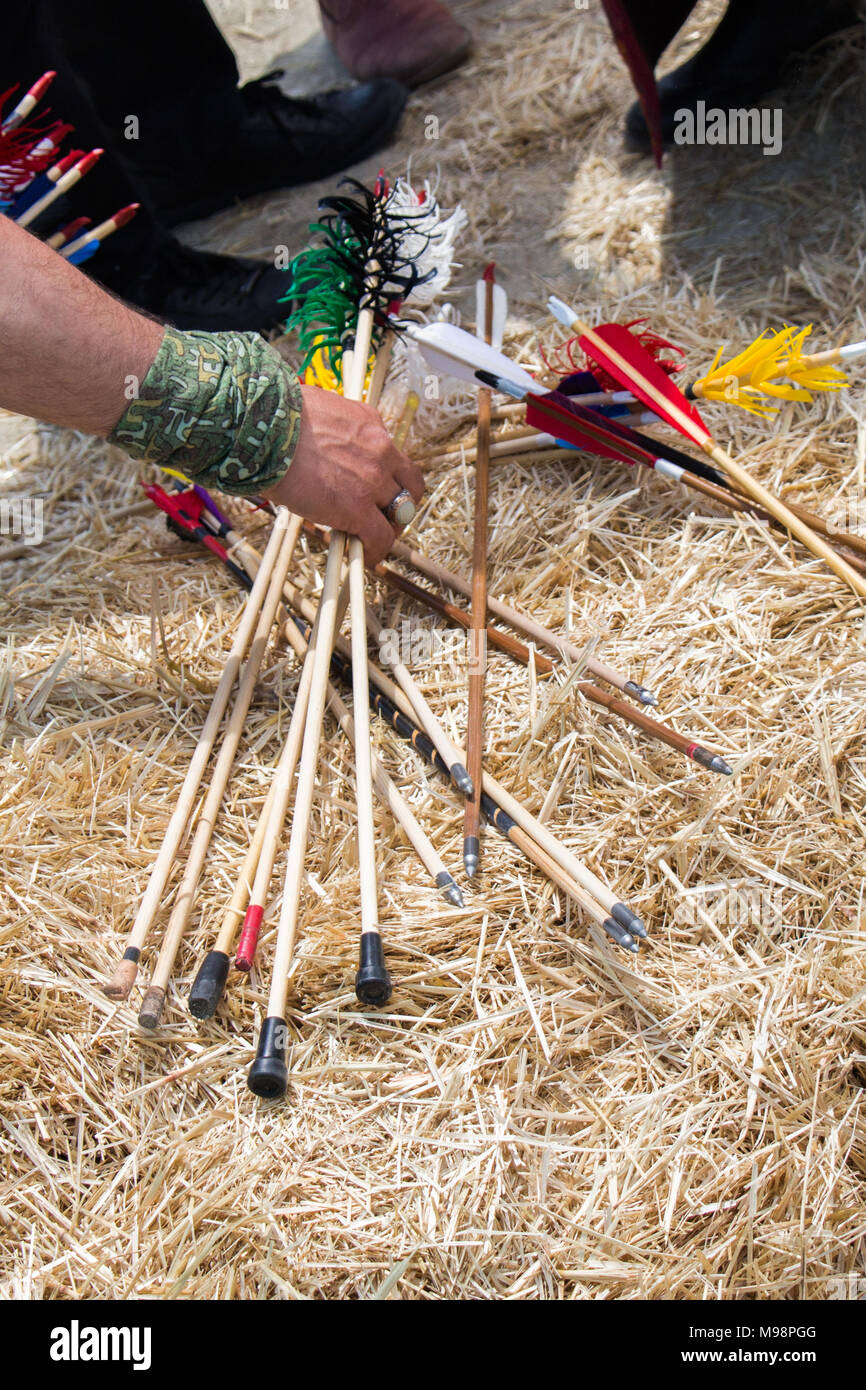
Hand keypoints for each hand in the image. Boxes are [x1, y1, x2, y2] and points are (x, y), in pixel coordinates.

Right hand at [265, 384, 424, 566]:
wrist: (265, 430)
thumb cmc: (276, 419)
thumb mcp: (318, 411)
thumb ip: (333, 430)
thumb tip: (321, 445)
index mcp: (369, 424)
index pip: (392, 454)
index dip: (388, 476)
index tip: (376, 488)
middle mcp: (380, 450)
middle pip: (409, 483)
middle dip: (400, 501)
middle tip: (384, 515)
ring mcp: (373, 481)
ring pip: (401, 512)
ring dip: (389, 527)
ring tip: (374, 539)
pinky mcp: (358, 508)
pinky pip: (380, 537)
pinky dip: (375, 550)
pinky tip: (365, 556)